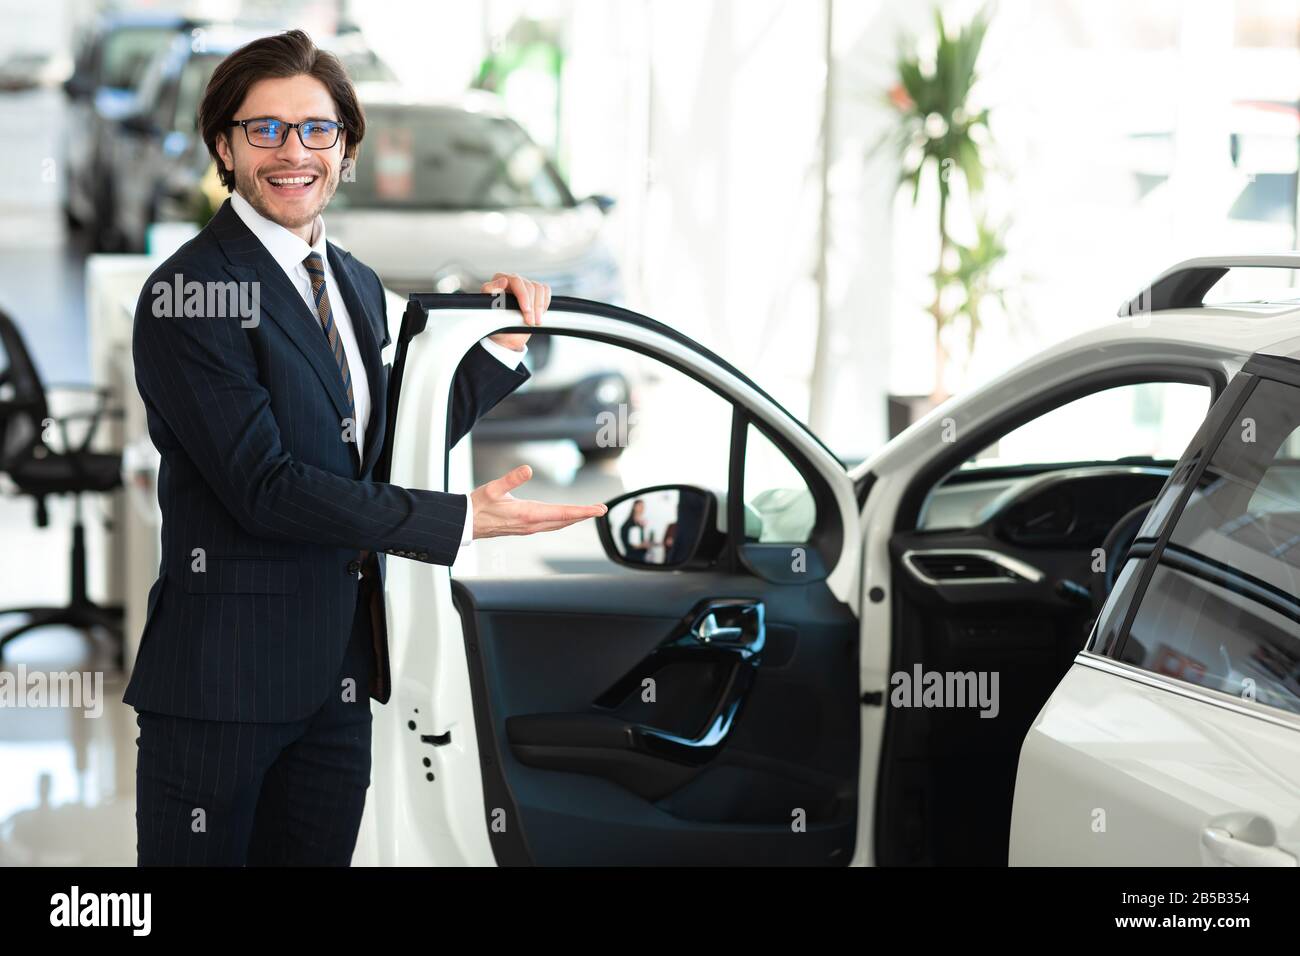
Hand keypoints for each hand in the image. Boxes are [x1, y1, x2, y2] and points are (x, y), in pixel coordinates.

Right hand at [471, 464, 605, 538]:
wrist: (466, 524)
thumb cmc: (478, 505)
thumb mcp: (493, 489)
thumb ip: (511, 478)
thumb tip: (527, 469)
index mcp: (528, 514)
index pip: (563, 513)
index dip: (583, 511)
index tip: (599, 509)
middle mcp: (532, 524)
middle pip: (565, 520)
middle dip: (584, 514)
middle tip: (602, 509)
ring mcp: (529, 528)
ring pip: (559, 524)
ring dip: (575, 518)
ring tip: (589, 512)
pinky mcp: (525, 528)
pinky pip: (551, 525)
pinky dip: (563, 521)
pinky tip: (566, 518)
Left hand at [480, 273, 550, 350]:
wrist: (504, 336)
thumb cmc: (493, 322)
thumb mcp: (486, 307)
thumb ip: (490, 291)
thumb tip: (503, 281)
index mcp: (500, 280)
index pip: (516, 280)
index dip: (523, 295)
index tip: (525, 310)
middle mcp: (513, 281)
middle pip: (530, 286)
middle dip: (532, 306)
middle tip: (530, 322)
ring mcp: (525, 285)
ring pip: (539, 289)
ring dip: (539, 307)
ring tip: (535, 322)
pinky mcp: (535, 292)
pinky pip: (545, 291)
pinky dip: (545, 303)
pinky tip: (540, 314)